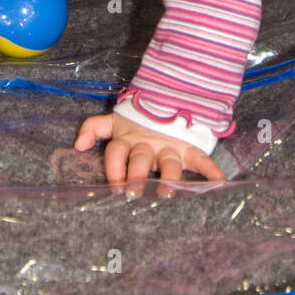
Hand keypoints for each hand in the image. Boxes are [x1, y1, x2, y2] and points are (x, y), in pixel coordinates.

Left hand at [74, 112, 226, 193]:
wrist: (167, 102)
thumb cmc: (135, 121)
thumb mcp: (113, 121)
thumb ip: (93, 128)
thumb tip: (76, 145)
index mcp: (128, 140)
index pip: (117, 152)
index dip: (115, 167)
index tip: (114, 184)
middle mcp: (148, 145)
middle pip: (141, 160)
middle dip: (137, 175)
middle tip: (134, 192)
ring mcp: (169, 147)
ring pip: (169, 163)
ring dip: (169, 177)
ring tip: (168, 192)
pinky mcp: (187, 149)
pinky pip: (200, 158)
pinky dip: (210, 169)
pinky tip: (218, 181)